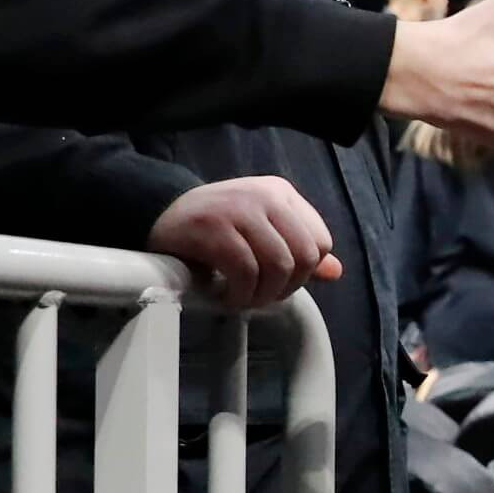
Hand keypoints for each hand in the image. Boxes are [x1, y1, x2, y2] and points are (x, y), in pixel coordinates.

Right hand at [147, 176, 342, 309]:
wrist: (158, 214)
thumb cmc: (215, 228)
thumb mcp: (261, 231)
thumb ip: (297, 248)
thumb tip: (335, 272)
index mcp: (282, 193)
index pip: (320, 241)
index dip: (306, 273)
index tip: (280, 284)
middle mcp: (265, 196)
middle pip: (304, 257)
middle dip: (286, 288)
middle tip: (260, 297)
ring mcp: (239, 209)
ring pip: (278, 266)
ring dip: (262, 295)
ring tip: (242, 299)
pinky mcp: (213, 227)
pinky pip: (245, 271)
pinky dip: (239, 294)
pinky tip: (225, 297)